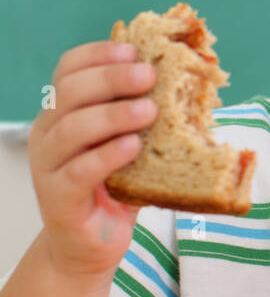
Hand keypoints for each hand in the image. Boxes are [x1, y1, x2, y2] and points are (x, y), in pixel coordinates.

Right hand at [27, 40, 157, 279]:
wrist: (90, 246)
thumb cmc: (117, 189)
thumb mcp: (135, 145)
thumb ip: (149, 115)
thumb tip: (193, 81)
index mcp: (63, 112)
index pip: (68, 70)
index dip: (98, 55)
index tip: (133, 50)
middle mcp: (49, 133)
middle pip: (70, 92)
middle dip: (111, 79)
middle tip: (149, 75)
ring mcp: (48, 166)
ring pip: (72, 129)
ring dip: (113, 115)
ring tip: (149, 111)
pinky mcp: (58, 197)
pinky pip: (78, 171)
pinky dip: (107, 156)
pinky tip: (133, 147)